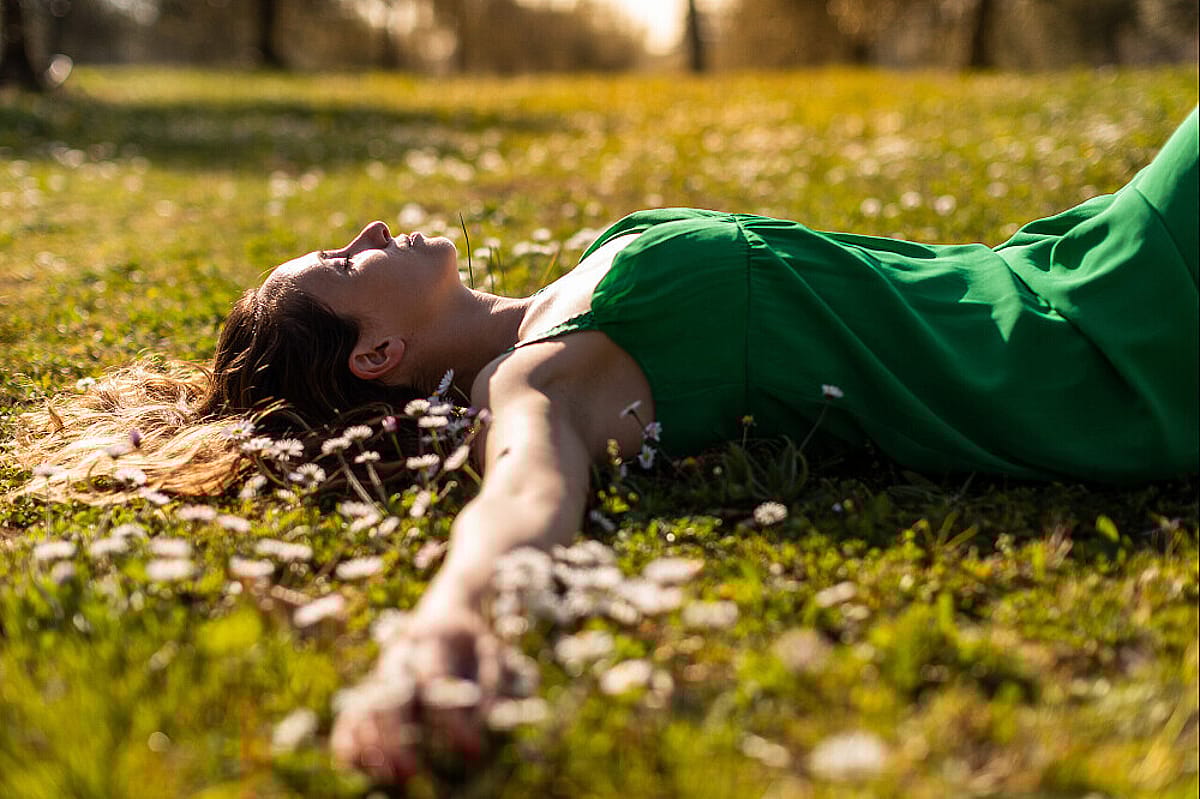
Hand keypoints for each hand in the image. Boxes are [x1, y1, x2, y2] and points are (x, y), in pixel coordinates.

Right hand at [330, 605, 502, 782]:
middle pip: (388, 698)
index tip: (473, 751)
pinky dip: (347, 737)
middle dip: (394, 739)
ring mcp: (383, 672)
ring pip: (365, 708)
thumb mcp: (489, 648)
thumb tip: (481, 720)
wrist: (443, 612)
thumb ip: (490, 680)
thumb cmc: (470, 639)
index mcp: (432, 641)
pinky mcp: (374, 686)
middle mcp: (401, 656)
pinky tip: (353, 764)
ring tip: (388, 777)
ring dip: (370, 745)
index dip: (452, 720)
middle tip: (409, 773)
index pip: (435, 682)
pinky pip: (351, 712)